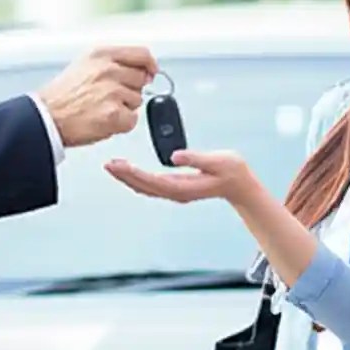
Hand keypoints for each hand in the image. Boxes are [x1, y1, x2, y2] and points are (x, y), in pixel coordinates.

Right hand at [36, 46, 157, 146]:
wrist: (44, 118)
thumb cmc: (61, 96)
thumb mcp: (85, 65)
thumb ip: (114, 63)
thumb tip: (144, 70)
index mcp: (102, 54)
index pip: (142, 54)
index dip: (150, 65)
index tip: (151, 72)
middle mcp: (108, 70)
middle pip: (141, 78)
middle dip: (130, 89)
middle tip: (108, 97)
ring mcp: (112, 91)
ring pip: (137, 101)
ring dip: (124, 108)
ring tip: (100, 108)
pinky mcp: (113, 114)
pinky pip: (132, 120)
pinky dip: (121, 124)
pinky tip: (102, 120)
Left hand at [104, 150, 261, 206]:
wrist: (240, 185)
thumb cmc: (232, 172)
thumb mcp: (218, 161)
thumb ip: (196, 158)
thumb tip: (174, 156)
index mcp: (184, 187)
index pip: (153, 181)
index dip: (134, 174)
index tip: (119, 165)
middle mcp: (177, 192)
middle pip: (144, 186)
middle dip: (125, 176)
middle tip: (108, 164)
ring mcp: (176, 192)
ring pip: (145, 187)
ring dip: (128, 178)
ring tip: (113, 166)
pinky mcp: (176, 187)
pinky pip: (151, 185)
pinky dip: (137, 178)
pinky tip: (130, 171)